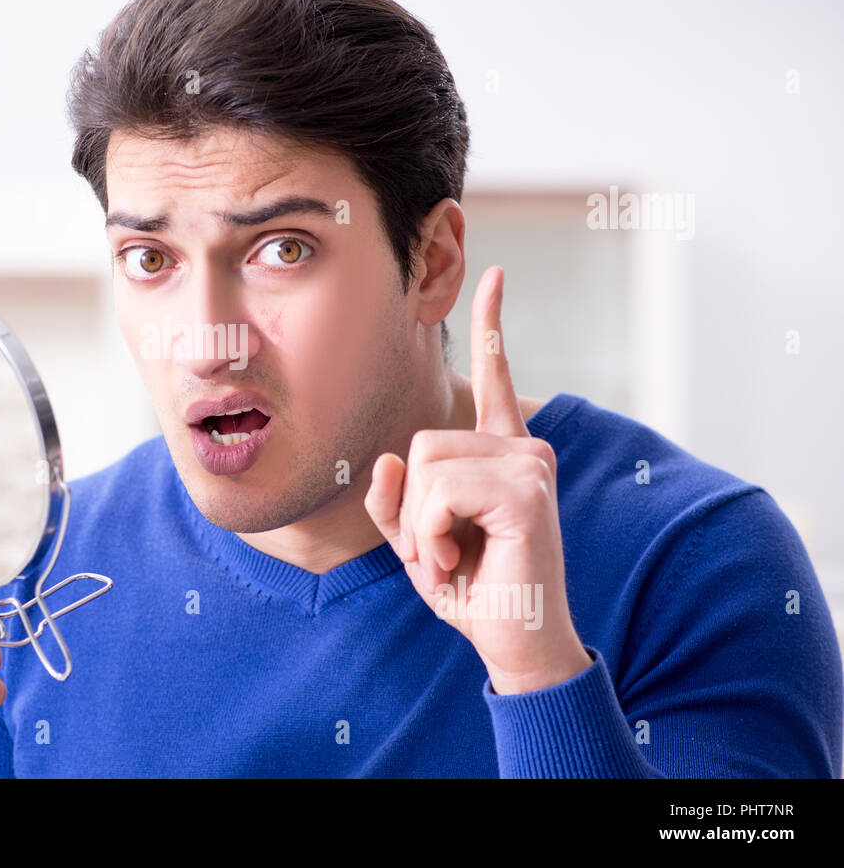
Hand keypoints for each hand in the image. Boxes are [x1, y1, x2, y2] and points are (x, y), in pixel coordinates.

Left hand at [364, 266, 591, 693]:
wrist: (515, 642)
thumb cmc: (473, 590)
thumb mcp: (416, 540)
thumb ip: (394, 499)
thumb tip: (386, 461)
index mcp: (501, 452)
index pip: (494, 377)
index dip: (492, 325)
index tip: (495, 273)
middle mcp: (522, 448)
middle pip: (422, 444)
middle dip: (411, 507)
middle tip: (440, 550)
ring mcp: (530, 464)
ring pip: (425, 466)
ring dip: (420, 525)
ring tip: (452, 558)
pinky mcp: (526, 490)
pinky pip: (440, 491)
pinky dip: (433, 534)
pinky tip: (458, 561)